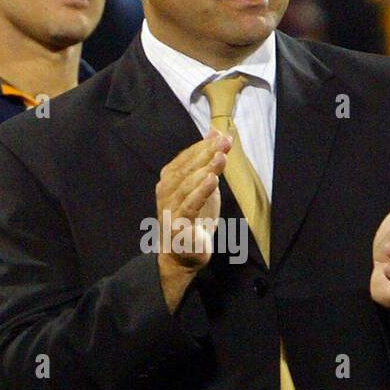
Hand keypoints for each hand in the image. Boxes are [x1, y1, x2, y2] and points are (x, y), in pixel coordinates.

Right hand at [154, 129, 230, 310]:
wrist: (182, 256)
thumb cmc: (193, 219)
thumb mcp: (203, 187)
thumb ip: (207, 162)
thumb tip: (216, 132)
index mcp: (169, 180)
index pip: (185, 158)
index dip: (203, 146)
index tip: (222, 136)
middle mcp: (165, 192)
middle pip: (186, 168)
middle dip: (206, 153)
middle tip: (224, 142)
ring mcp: (169, 208)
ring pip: (187, 185)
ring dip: (205, 169)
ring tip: (221, 157)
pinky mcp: (177, 225)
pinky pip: (189, 205)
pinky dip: (201, 192)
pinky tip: (212, 180)